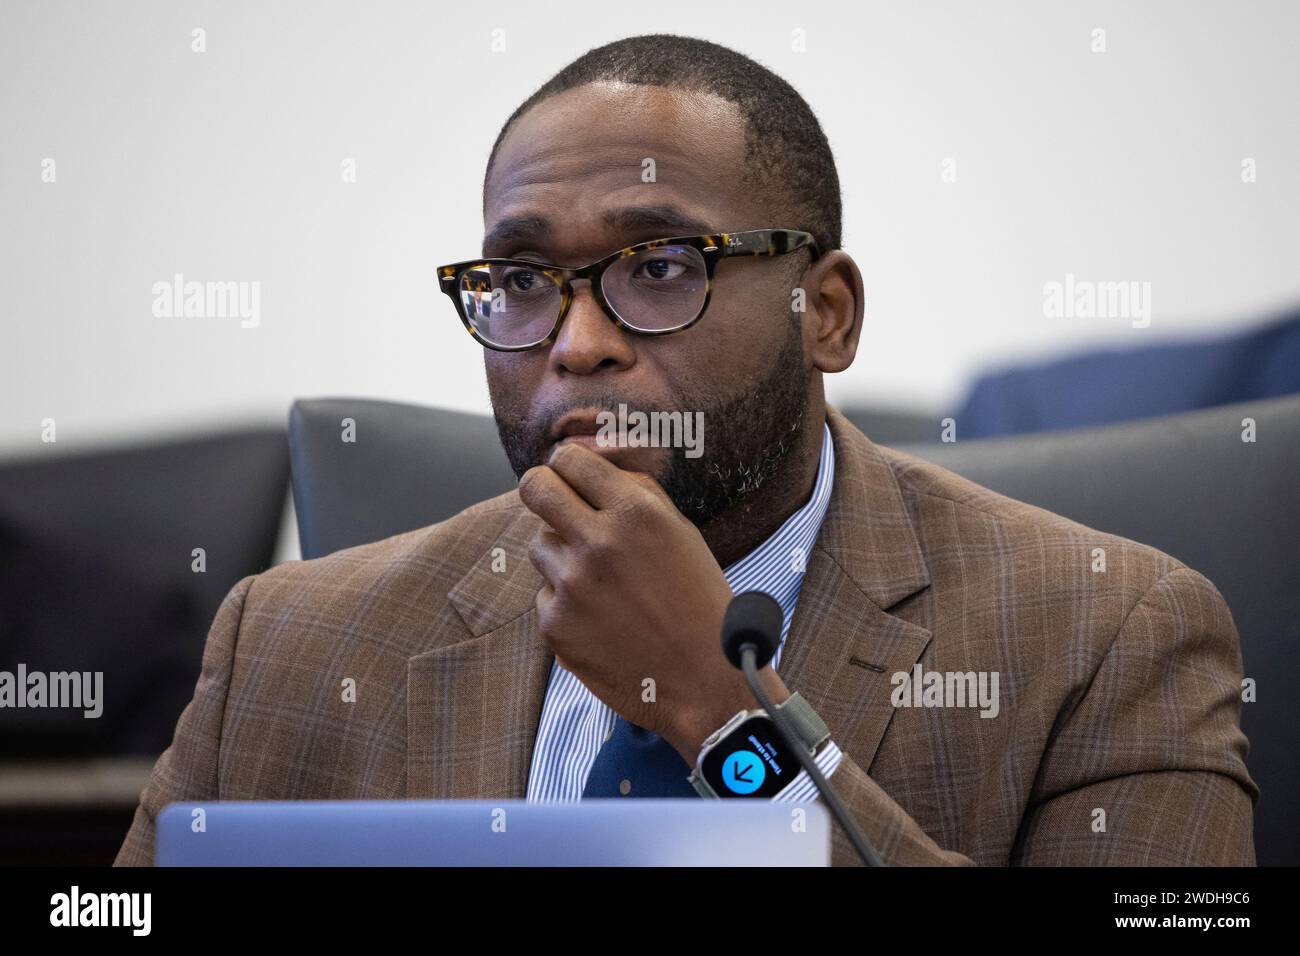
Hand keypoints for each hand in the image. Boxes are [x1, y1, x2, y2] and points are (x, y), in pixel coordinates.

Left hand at [519, 441, 789, 764]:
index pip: (569, 459)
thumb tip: (590, 458)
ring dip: (562, 553)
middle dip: (541, 489)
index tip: (569, 476)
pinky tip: (602, 618)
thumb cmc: (700, 603)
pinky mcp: (555, 624)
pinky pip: (546, 593)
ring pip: (539, 544)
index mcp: (637, 512)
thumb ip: (636, 492)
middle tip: (553, 502)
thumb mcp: (682, 533)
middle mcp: (599, 542)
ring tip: (601, 580)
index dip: (565, 465)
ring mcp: (572, 584)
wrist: (705, 682)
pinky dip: (567, 601)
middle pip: (535, 488)